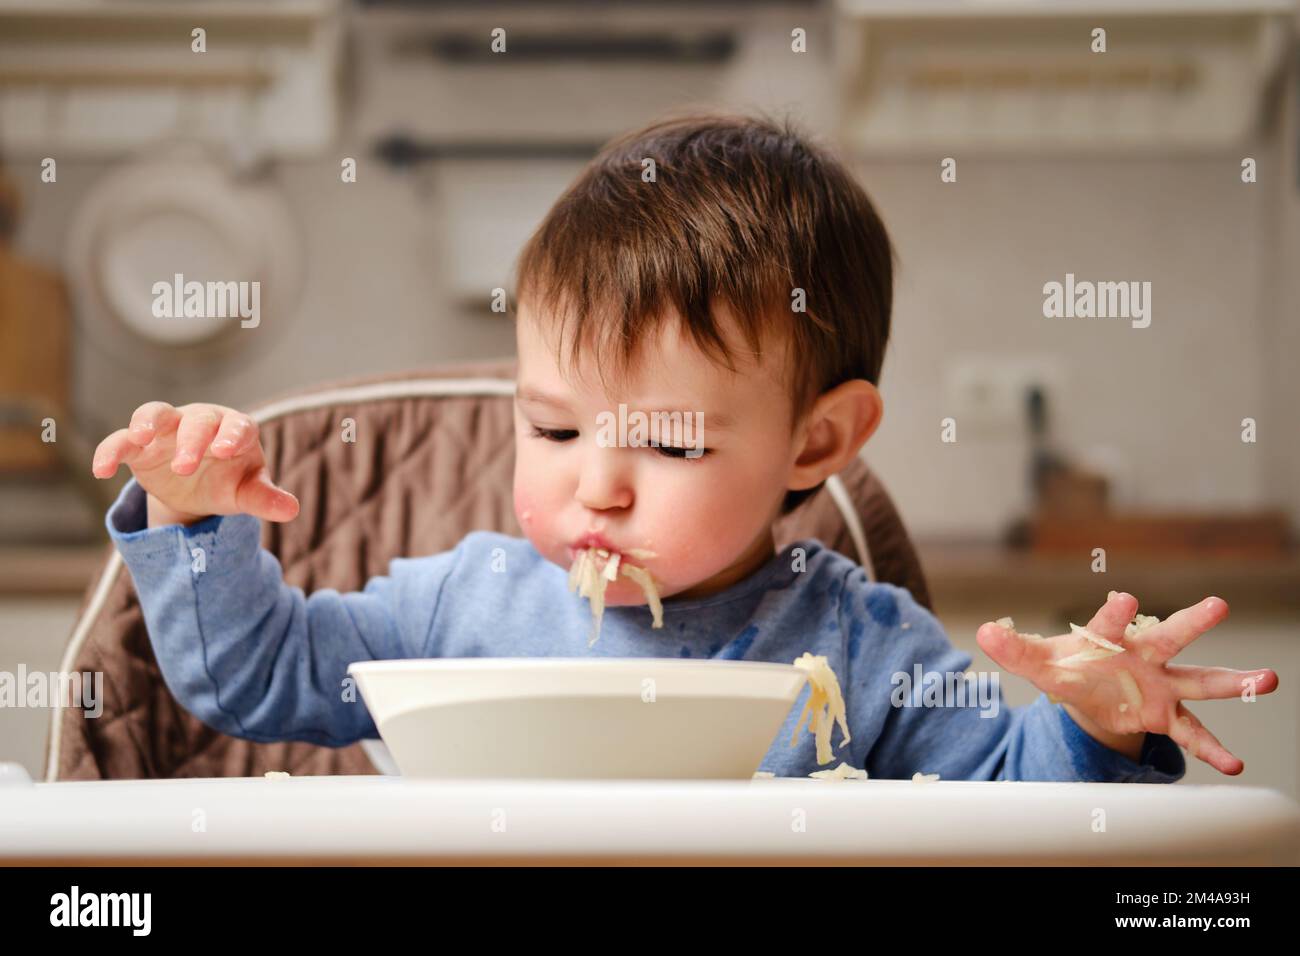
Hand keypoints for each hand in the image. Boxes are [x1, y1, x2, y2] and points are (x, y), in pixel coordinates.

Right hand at [91, 401, 298, 523]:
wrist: (200, 488)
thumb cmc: (230, 481)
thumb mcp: (247, 493)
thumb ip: (265, 499)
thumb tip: (292, 510)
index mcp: (235, 430)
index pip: (238, 425)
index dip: (232, 434)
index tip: (226, 450)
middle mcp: (202, 422)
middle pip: (196, 420)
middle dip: (191, 439)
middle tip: (185, 467)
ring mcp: (168, 430)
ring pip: (155, 413)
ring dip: (147, 422)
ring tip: (140, 438)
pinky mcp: (139, 446)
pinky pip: (121, 441)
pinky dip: (109, 451)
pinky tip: (100, 470)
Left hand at [976, 592, 1278, 774]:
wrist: (1089, 692)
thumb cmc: (1068, 667)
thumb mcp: (1039, 661)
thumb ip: (1014, 649)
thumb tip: (983, 632)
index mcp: (1108, 638)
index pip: (1110, 622)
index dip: (1115, 612)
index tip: (1125, 598)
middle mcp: (1143, 657)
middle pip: (1169, 637)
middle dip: (1191, 622)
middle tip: (1217, 605)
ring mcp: (1161, 686)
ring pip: (1199, 680)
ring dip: (1232, 681)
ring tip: (1266, 680)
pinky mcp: (1167, 714)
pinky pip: (1193, 731)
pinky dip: (1212, 748)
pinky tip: (1234, 765)